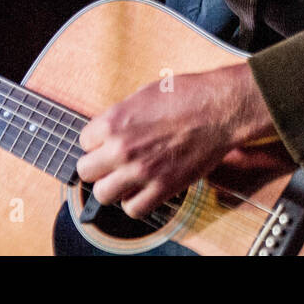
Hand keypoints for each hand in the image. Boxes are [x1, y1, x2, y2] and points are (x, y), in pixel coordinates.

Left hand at [75, 63, 277, 219]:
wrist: (219, 109)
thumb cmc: (186, 95)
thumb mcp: (143, 94)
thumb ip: (120, 115)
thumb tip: (109, 130)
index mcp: (114, 121)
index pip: (83, 142)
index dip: (97, 143)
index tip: (108, 143)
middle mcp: (122, 148)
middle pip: (86, 171)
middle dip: (98, 166)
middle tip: (112, 163)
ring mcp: (141, 171)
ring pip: (103, 194)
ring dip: (112, 187)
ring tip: (125, 179)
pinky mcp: (162, 187)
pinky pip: (133, 209)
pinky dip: (134, 202)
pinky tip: (142, 190)